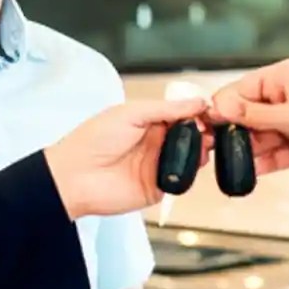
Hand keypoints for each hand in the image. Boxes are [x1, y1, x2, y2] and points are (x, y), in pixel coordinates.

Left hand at [44, 98, 211, 218]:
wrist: (74, 178)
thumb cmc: (93, 140)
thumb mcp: (131, 113)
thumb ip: (166, 109)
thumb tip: (197, 102)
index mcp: (148, 121)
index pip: (181, 114)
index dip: (198, 112)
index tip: (213, 110)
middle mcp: (156, 142)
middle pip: (190, 135)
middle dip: (205, 131)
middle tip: (214, 128)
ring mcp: (158, 165)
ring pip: (190, 156)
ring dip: (201, 150)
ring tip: (206, 144)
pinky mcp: (160, 186)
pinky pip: (182, 179)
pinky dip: (192, 172)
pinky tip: (196, 163)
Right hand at [209, 59, 288, 172]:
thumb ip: (254, 115)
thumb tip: (220, 108)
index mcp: (282, 78)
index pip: (240, 90)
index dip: (223, 108)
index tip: (206, 127)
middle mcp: (285, 97)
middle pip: (248, 115)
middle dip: (233, 132)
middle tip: (214, 151)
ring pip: (260, 136)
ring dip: (248, 150)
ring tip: (230, 165)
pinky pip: (275, 152)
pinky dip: (264, 162)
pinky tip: (250, 172)